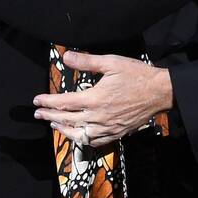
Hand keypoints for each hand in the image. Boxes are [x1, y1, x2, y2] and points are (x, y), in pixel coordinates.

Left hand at [33, 56, 173, 143]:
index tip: (37, 101)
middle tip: (38, 114)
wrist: (160, 92)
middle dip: (50, 116)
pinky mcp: (116, 133)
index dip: (48, 102)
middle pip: (67, 119)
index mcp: (95, 98)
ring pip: (79, 134)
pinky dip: (83, 139)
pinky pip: (95, 141)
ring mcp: (108, 127)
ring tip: (54, 125)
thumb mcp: (111, 63)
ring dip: (63, 130)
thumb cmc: (137, 75)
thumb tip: (65, 56)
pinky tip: (78, 135)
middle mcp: (99, 116)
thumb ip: (86, 61)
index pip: (64, 102)